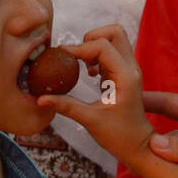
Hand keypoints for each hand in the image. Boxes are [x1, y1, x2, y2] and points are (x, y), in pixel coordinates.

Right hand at [40, 26, 154, 165]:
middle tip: (78, 58)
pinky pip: (113, 51)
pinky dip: (99, 55)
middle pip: (114, 32)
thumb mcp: (90, 120)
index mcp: (126, 77)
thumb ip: (65, 106)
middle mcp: (131, 68)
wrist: (137, 145)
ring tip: (85, 68)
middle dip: (91, 39)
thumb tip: (40, 98)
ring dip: (95, 46)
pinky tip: (92, 75)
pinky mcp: (126, 73)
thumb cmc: (118, 136)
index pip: (102, 46)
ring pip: (115, 39)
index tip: (62, 57)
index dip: (79, 48)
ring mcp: (131, 69)